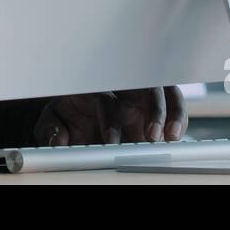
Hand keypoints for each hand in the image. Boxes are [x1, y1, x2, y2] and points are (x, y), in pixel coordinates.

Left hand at [33, 86, 187, 145]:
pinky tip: (175, 136)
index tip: (110, 142)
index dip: (110, 121)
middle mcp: (120, 91)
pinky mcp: (153, 111)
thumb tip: (56, 141)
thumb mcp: (53, 122)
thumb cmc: (66, 117)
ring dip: (172, 113)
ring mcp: (139, 99)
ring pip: (164, 93)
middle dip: (152, 110)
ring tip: (171, 136)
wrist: (74, 123)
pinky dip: (178, 120)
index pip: (106, 100)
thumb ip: (51, 131)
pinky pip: (172, 108)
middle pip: (144, 87)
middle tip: (153, 136)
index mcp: (93, 91)